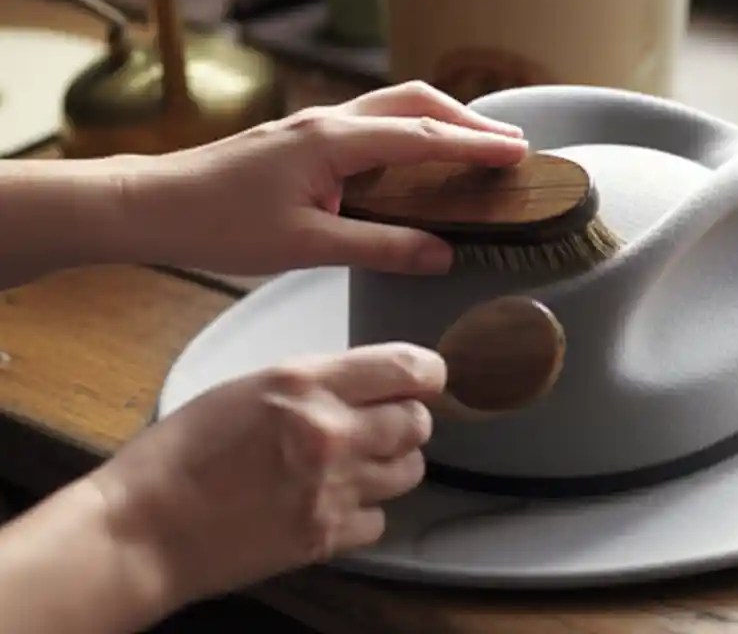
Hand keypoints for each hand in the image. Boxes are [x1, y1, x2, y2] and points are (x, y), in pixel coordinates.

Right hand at [84, 342, 445, 609]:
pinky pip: (380, 519)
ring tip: (355, 466)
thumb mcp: (249, 389)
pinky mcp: (327, 536)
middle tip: (382, 427)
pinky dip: (364, 514)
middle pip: (418, 422)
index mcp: (306, 385)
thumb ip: (315, 385)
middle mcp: (331, 433)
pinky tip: (331, 505)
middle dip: (407, 422)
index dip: (427, 373)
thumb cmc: (181, 453)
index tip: (427, 379)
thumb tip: (365, 387)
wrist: (144, 528)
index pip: (407, 368)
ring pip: (410, 472)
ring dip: (392, 466)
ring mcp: (334, 488)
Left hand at [120, 81, 528, 275]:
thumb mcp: (306, 246)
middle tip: (509, 145)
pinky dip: (408, 134)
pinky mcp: (302, 140)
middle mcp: (328, 122)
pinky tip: (415, 163)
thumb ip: (380, 247)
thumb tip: (443, 255)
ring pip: (392, 108)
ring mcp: (313, 126)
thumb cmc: (219, 224)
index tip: (520, 153)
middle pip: (415, 102)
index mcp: (334, 141)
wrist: (151, 205)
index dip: (476, 145)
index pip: (423, 136)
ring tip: (475, 147)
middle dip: (467, 119)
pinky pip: (370, 125)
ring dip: (438, 122)